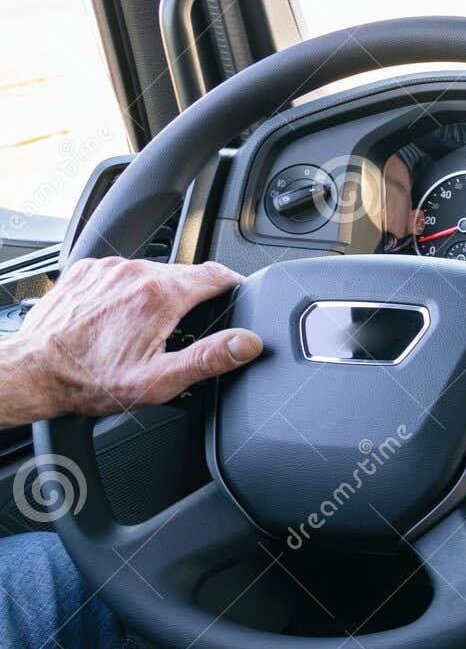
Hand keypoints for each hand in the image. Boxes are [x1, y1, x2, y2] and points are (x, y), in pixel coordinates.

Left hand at [0, 257, 262, 425]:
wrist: (33, 372)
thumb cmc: (90, 380)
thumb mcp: (160, 380)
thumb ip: (211, 357)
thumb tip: (247, 342)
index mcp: (159, 295)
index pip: (217, 274)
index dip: (234, 286)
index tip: (237, 298)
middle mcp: (134, 272)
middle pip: (185, 274)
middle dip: (193, 298)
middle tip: (184, 331)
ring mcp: (108, 268)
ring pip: (154, 272)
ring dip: (161, 293)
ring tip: (148, 328)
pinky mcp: (88, 270)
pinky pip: (124, 272)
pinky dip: (131, 291)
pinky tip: (121, 319)